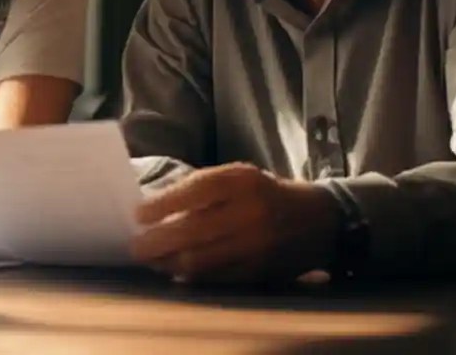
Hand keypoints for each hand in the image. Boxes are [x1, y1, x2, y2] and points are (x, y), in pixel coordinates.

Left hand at [129, 163, 339, 284]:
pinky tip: (177, 271)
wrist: (319, 220)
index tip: (138, 215)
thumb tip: (155, 207)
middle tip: (136, 247)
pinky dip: (192, 275)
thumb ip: (202, 188)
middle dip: (158, 242)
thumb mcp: (239, 177)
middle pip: (194, 231)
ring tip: (153, 261)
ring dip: (169, 262)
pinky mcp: (259, 270)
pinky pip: (216, 277)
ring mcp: (257, 244)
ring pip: (202, 260)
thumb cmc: (265, 194)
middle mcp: (252, 211)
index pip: (197, 191)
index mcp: (244, 181)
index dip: (164, 204)